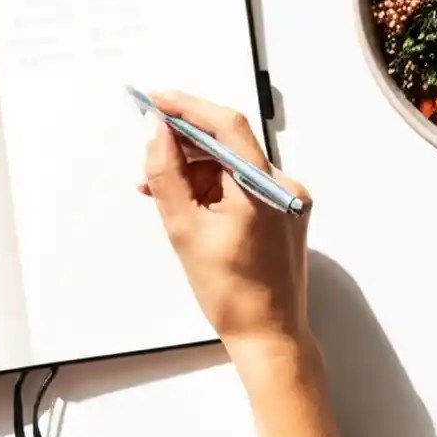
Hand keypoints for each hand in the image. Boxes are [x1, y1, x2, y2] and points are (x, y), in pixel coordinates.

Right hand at [141, 91, 312, 358]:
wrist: (269, 335)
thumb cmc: (233, 295)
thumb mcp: (184, 231)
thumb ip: (167, 176)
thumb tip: (156, 134)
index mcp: (263, 189)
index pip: (226, 126)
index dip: (187, 107)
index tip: (156, 101)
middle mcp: (284, 187)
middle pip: (229, 144)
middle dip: (186, 145)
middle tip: (149, 149)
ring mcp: (287, 199)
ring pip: (233, 166)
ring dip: (196, 171)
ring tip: (159, 191)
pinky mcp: (284, 211)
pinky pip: (243, 184)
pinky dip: (214, 188)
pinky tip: (187, 203)